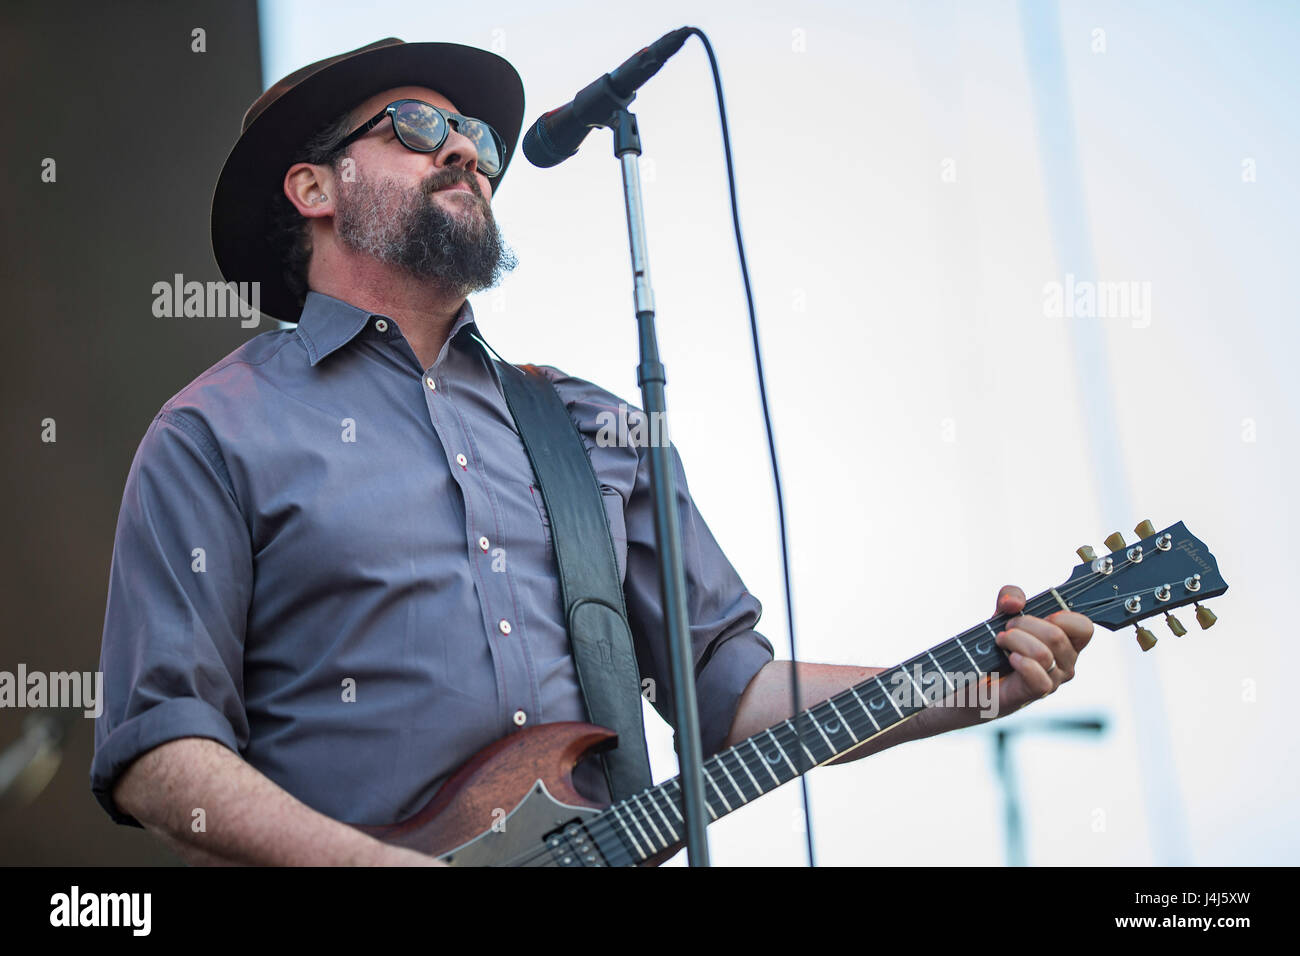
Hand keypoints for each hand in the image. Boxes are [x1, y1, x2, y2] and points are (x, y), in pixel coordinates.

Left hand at [988, 584, 1093, 716]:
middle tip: (1008, 628)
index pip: (1084, 628)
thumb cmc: (996, 646)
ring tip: (1001, 640)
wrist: (975, 676)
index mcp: (1066, 642)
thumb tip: (1015, 602)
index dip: (1064, 617)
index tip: (1041, 616)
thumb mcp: (1003, 612)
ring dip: (1015, 640)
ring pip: (1043, 654)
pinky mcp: (1032, 694)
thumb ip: (1011, 596)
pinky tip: (1009, 658)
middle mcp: (1064, 663)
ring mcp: (1052, 681)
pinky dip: (1021, 663)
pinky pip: (1038, 679)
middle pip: (1057, 636)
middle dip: (1025, 623)